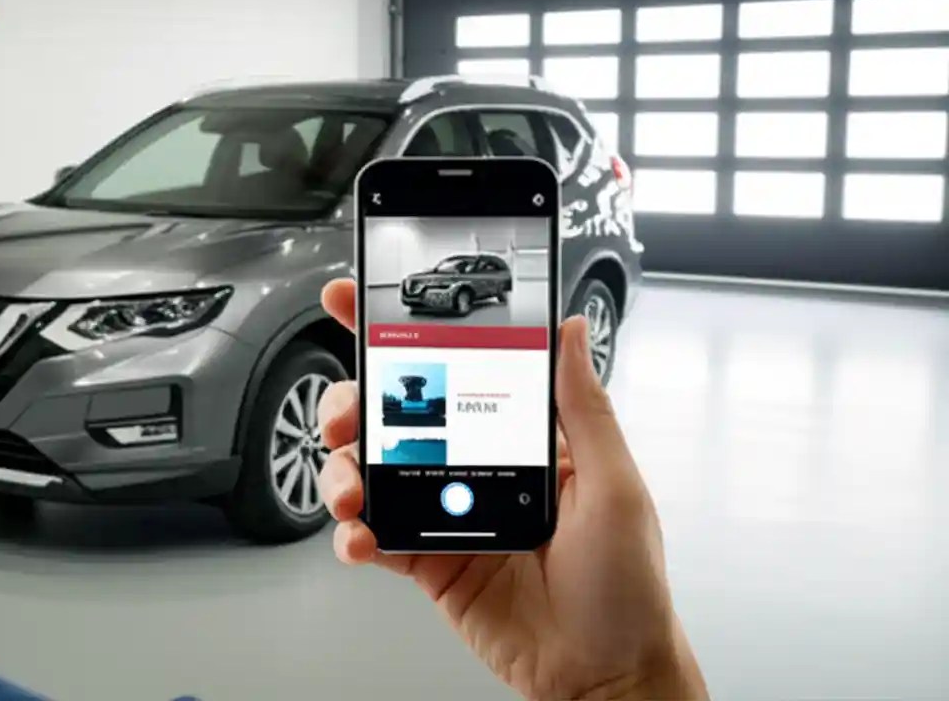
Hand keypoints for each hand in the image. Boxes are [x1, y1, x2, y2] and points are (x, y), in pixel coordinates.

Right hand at [315, 279, 706, 700]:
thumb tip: (570, 332)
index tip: (357, 308)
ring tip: (351, 493)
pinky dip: (352, 534)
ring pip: (372, 472)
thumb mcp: (616, 488)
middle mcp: (477, 469)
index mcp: (521, 439)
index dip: (402, 337)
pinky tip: (358, 537)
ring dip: (344, 471)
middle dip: (354, 405)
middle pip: (395, 417)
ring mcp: (447, 515)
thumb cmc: (627, 590)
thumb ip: (584, 409)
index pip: (458, 370)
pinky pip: (375, 536)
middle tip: (347, 417)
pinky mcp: (428, 562)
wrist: (601, 679)